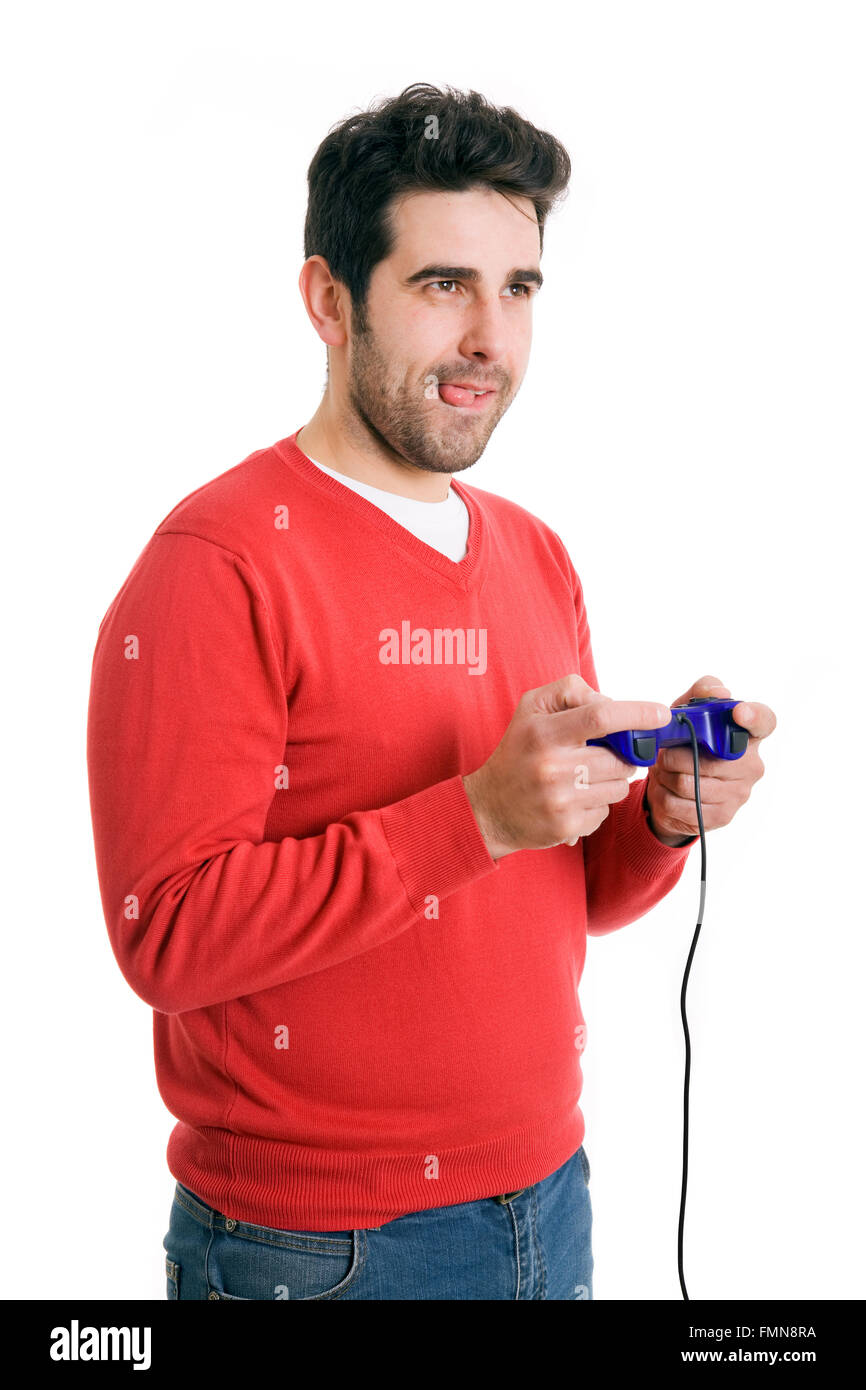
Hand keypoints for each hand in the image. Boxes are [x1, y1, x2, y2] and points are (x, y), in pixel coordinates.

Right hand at [462, 673, 671, 859]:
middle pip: (618, 759)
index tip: (661, 714)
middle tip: (607, 754)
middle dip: (623, 756)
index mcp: (544, 732)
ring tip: (584, 776)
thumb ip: (571, 692)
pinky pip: (606, 811)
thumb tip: (611, 703)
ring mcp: (560, 800)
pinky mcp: (567, 826)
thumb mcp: (532, 707)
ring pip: (619, 787)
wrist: (490, 808)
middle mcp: (552, 767)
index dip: (637, 714)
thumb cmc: (519, 750)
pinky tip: (574, 798)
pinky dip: (598, 803)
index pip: (600, 717)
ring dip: (612, 780)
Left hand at [644, 674, 775, 844]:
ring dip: (667, 775)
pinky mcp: (722, 815)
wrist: (670, 789)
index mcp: (748, 735)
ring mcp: (739, 793)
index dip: (754, 716)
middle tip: (666, 753)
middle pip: (710, 760)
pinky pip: (682, 805)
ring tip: (666, 770)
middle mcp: (751, 765)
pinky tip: (668, 791)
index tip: (738, 713)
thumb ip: (701, 693)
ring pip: (691, 783)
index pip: (764, 721)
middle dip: (677, 755)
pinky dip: (665, 796)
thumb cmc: (683, 745)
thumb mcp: (686, 714)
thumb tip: (720, 690)